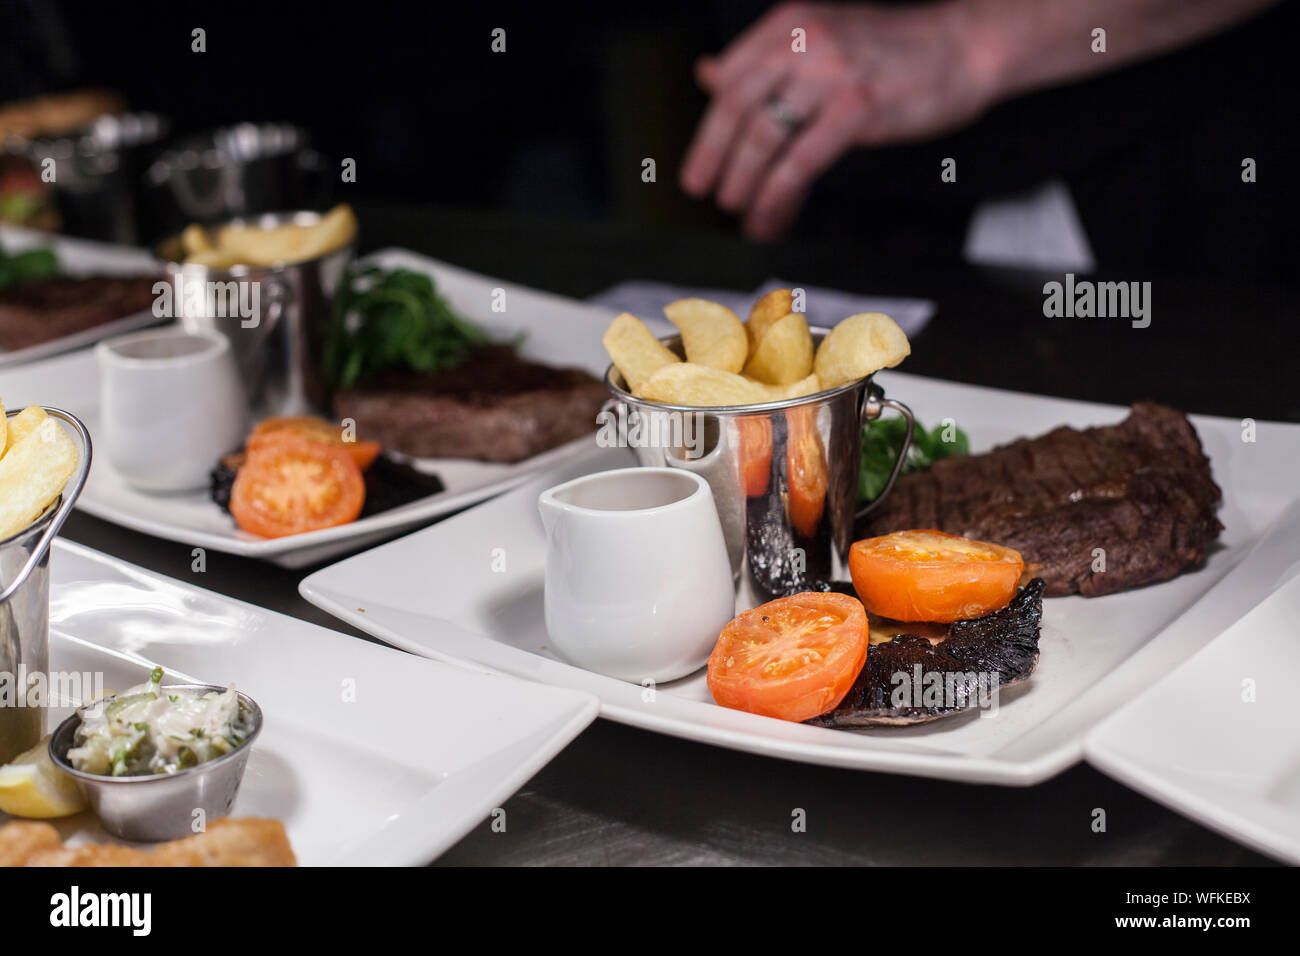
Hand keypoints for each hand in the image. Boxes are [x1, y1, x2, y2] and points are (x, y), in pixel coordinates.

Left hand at [679, 2, 1002, 239]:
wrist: (966, 46)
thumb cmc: (896, 49)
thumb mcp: (821, 37)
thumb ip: (765, 59)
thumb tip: (710, 74)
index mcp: (790, 23)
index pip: (731, 78)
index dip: (707, 130)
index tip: (698, 166)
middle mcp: (805, 41)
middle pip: (739, 107)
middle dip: (714, 158)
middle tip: (706, 193)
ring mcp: (832, 74)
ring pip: (766, 137)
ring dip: (746, 183)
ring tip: (740, 211)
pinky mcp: (857, 108)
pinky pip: (802, 162)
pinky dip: (780, 196)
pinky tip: (774, 215)